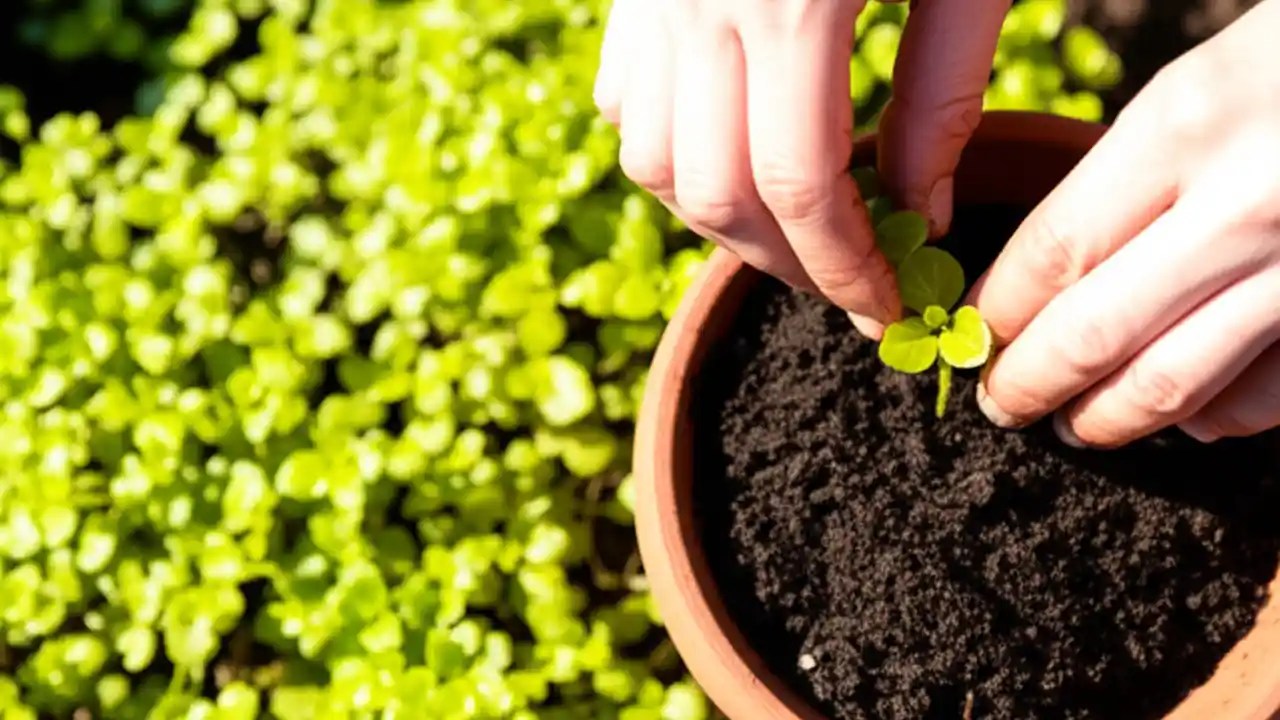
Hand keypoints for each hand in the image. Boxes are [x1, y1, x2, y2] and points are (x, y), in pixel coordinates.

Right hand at [593, 0, 1010, 333]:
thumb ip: (942, 90)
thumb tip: (919, 212)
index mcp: (788, 0)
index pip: (795, 187)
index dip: (841, 267)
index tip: (886, 310)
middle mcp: (694, 5)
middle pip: (713, 193)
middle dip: (784, 263)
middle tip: (848, 285)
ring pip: (653, 162)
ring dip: (723, 219)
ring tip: (795, 232)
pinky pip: (625, 105)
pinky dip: (673, 155)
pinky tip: (734, 154)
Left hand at [971, 0, 1279, 447]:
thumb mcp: (1201, 82)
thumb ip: (1126, 171)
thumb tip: (1051, 271)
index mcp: (1185, 125)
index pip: (1052, 251)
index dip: (997, 310)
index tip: (972, 335)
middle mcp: (1243, 205)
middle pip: (1091, 335)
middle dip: (1025, 384)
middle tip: (998, 404)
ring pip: (1172, 384)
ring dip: (1104, 419)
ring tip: (1070, 424)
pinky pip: (1262, 398)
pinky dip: (1210, 419)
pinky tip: (1183, 416)